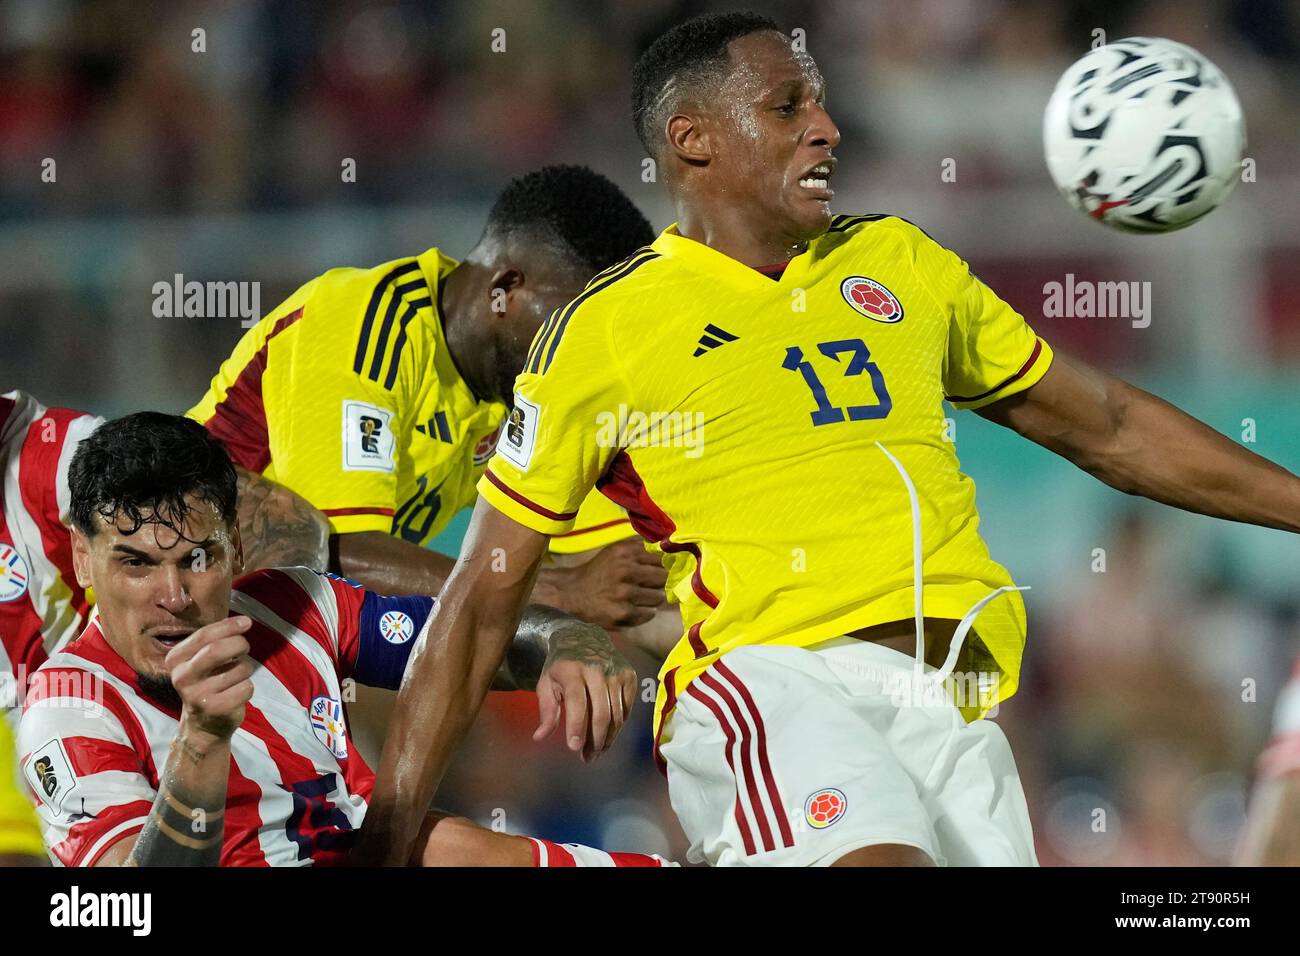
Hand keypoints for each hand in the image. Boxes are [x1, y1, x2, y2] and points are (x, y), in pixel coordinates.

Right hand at [166, 616, 255, 741]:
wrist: (203, 724)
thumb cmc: (207, 682)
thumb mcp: (202, 659)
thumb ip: (217, 639)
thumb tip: (244, 621)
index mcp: (175, 660)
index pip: (203, 636)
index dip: (228, 626)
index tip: (246, 622)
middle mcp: (182, 678)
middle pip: (217, 650)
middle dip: (239, 644)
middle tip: (244, 647)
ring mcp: (198, 695)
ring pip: (239, 669)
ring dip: (244, 670)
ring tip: (234, 678)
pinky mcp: (217, 709)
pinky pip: (246, 687)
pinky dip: (247, 687)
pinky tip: (235, 694)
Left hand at [533, 623, 636, 761]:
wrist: (584, 638)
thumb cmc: (561, 667)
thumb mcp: (546, 684)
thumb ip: (546, 711)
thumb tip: (539, 738)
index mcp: (572, 670)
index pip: (577, 702)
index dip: (577, 726)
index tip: (574, 748)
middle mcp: (597, 669)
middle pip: (601, 713)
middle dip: (595, 740)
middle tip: (588, 758)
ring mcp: (616, 672)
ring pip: (617, 714)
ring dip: (608, 738)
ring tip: (597, 752)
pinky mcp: (629, 675)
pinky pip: (627, 708)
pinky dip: (619, 725)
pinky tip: (609, 735)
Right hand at [543, 539, 667, 628]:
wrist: (572, 594)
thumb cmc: (598, 571)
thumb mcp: (615, 552)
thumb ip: (640, 548)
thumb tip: (668, 548)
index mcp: (625, 553)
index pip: (660, 558)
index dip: (664, 565)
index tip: (663, 569)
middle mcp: (626, 571)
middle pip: (663, 577)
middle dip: (659, 582)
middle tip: (650, 585)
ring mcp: (625, 594)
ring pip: (658, 597)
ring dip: (652, 598)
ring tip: (638, 597)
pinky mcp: (624, 614)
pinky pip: (649, 613)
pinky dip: (645, 612)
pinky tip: (632, 607)